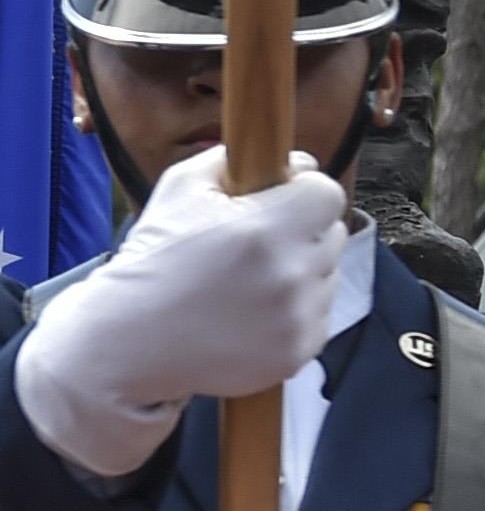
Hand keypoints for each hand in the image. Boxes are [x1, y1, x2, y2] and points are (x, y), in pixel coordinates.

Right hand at [15, 154, 350, 473]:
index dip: (304, 190)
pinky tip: (251, 311)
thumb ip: (232, 161)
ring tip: (247, 281)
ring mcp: (298, 317)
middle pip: (331, 232)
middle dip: (301, 229)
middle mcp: (290, 274)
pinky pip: (319, 314)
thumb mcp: (178, 190)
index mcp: (264, 229)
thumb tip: (292, 159)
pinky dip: (295, 310)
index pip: (327, 193)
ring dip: (301, 270)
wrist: (127, 342)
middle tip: (257, 241)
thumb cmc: (152, 261)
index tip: (281, 197)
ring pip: (328, 274)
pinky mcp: (299, 351)